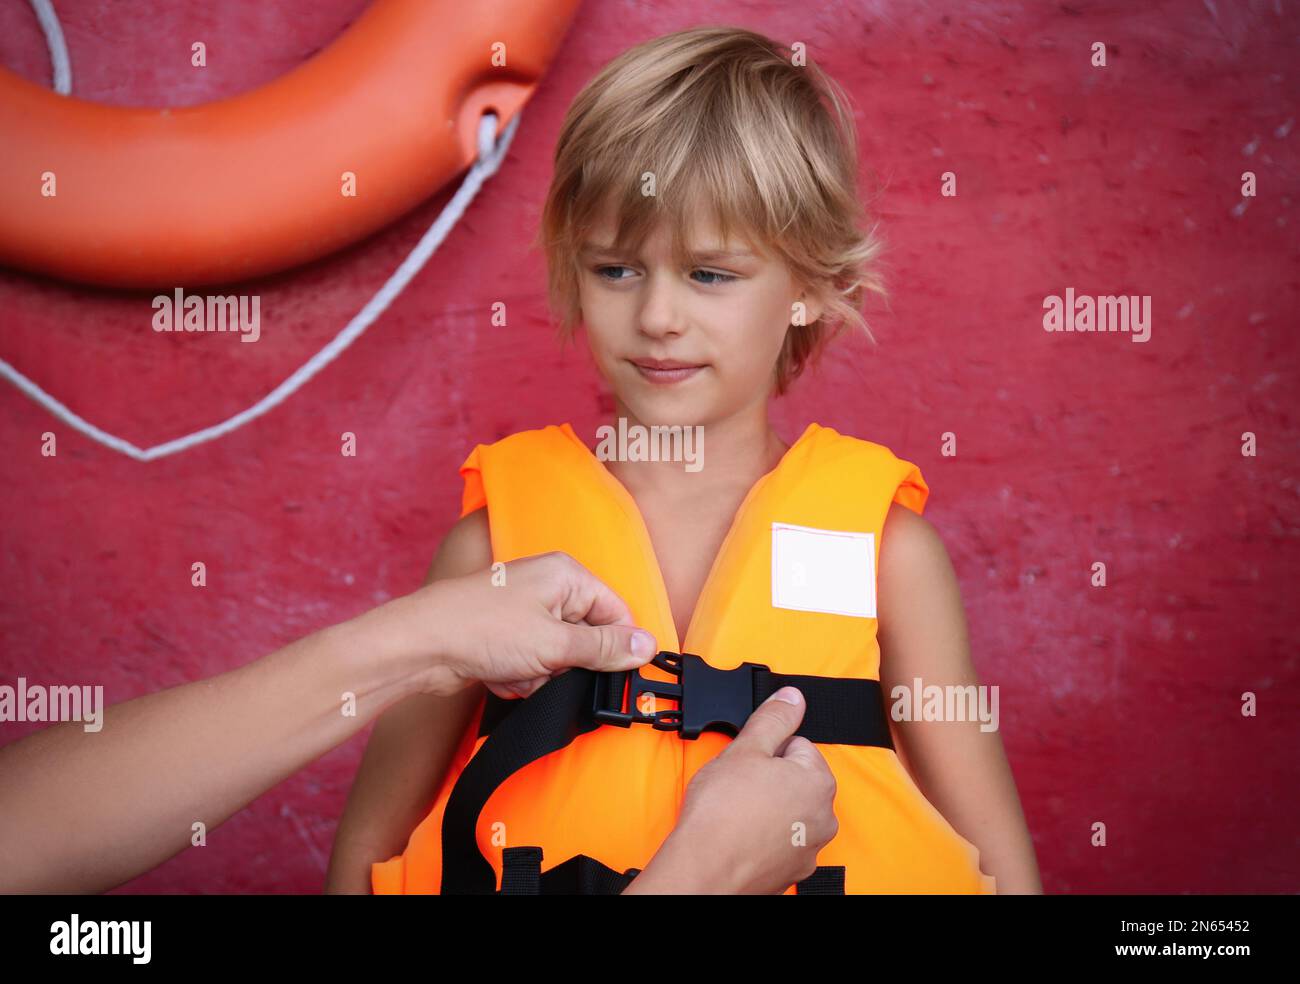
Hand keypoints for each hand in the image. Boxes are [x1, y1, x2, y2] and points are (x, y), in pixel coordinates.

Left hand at [366, 551, 657, 697]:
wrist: (419, 645)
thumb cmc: (481, 629)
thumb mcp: (555, 644)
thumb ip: (604, 648)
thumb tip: (647, 647)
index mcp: (566, 575)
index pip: (616, 613)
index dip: (616, 647)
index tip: (613, 675)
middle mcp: (548, 586)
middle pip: (586, 638)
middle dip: (567, 665)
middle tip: (545, 669)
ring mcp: (524, 611)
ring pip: (558, 658)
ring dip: (541, 675)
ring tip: (514, 670)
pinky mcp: (505, 635)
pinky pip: (532, 664)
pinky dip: (519, 676)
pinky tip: (498, 673)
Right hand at [626, 687, 837, 893]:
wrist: (705, 870)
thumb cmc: (722, 813)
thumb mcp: (746, 749)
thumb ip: (773, 718)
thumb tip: (792, 697)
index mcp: (818, 781)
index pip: (798, 746)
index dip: (767, 750)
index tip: (747, 762)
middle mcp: (823, 817)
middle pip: (796, 780)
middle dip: (770, 779)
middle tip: (738, 786)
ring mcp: (809, 848)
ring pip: (788, 812)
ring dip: (767, 809)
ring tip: (736, 813)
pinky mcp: (792, 872)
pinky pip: (781, 842)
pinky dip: (764, 838)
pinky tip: (740, 836)